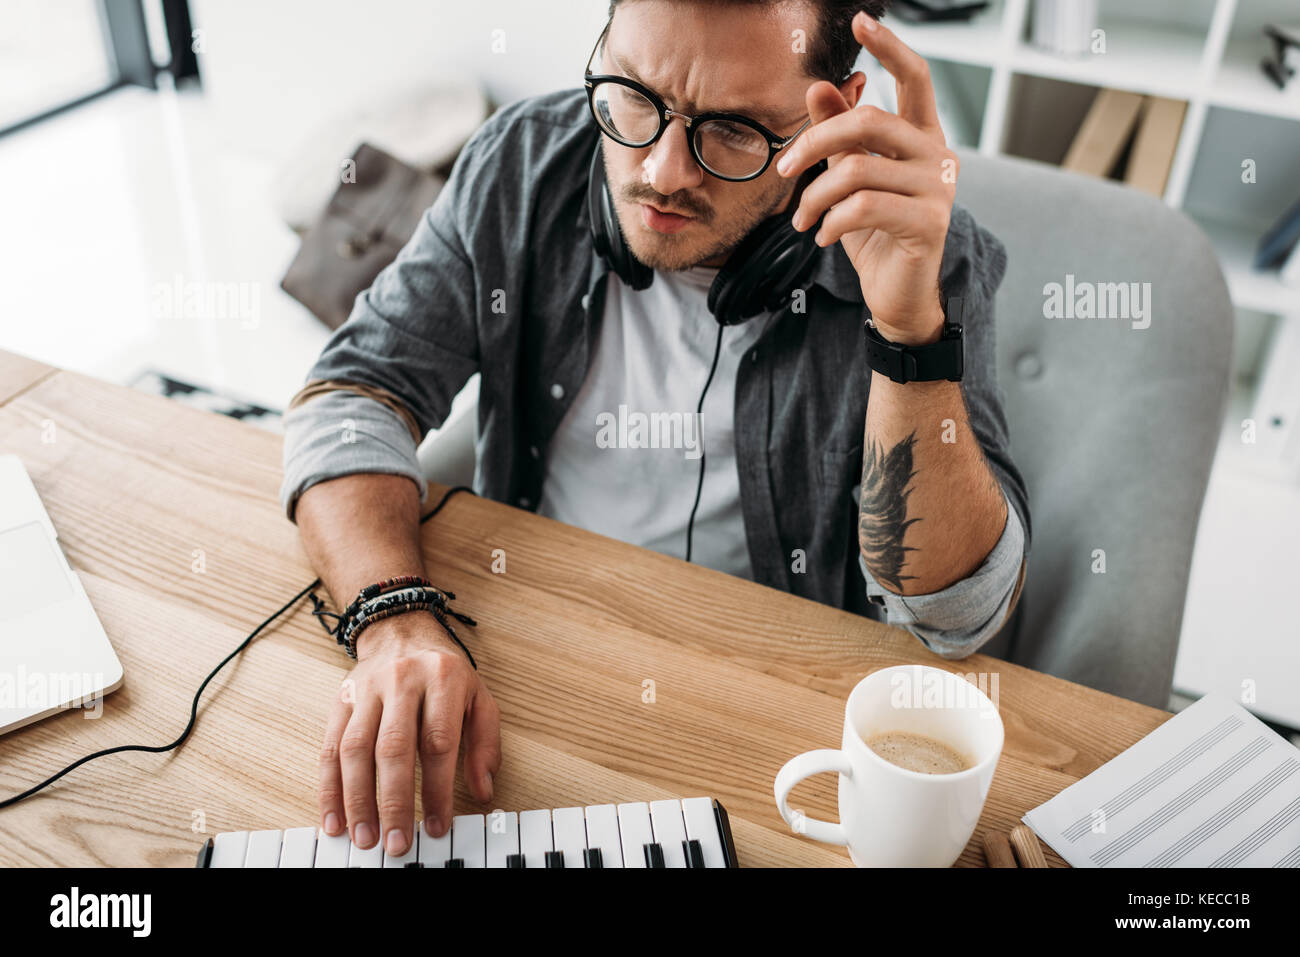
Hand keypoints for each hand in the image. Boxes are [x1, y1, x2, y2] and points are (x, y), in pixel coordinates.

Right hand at [317, 610, 500, 856]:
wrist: (401, 630)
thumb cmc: (446, 674)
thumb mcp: (479, 698)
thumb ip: (485, 744)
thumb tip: (483, 792)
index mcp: (443, 678)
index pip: (438, 741)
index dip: (438, 789)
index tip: (438, 826)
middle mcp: (402, 681)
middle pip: (393, 747)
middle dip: (394, 801)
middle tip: (396, 843)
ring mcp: (367, 690)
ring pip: (355, 749)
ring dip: (356, 799)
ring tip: (364, 837)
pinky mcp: (341, 700)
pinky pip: (329, 747)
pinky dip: (329, 787)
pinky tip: (334, 818)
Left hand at [777, 12, 955, 344]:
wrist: (898, 294)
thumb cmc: (875, 233)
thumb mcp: (849, 178)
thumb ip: (837, 133)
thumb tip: (819, 86)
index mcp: (922, 135)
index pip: (914, 78)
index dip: (889, 48)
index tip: (862, 22)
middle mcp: (938, 154)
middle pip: (869, 120)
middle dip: (814, 142)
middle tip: (783, 171)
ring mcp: (938, 188)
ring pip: (858, 168)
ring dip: (815, 196)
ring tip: (801, 219)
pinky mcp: (929, 223)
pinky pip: (865, 206)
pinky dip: (830, 222)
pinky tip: (819, 237)